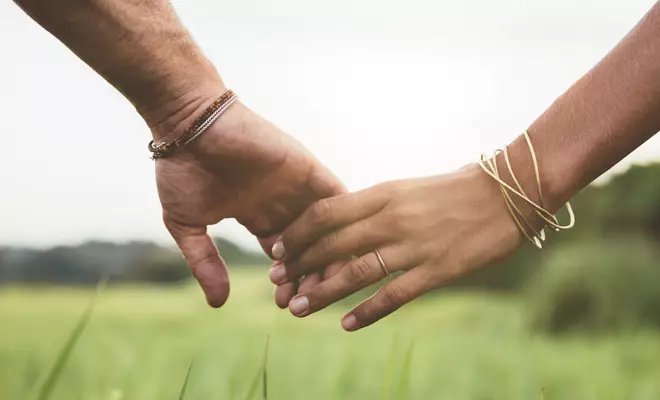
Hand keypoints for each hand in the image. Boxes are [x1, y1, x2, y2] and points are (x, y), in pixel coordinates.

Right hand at [153, 87, 344, 306]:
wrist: (188, 125)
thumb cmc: (182, 168)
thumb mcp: (186, 224)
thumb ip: (205, 262)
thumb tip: (219, 304)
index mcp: (257, 215)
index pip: (284, 257)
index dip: (288, 282)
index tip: (286, 305)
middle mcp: (282, 203)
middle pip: (309, 248)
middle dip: (308, 278)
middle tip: (306, 303)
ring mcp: (297, 186)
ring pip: (327, 229)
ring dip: (327, 257)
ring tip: (321, 286)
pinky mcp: (308, 168)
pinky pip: (336, 198)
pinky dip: (342, 222)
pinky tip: (344, 249)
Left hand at [270, 164, 523, 330]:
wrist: (507, 192)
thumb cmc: (455, 188)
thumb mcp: (406, 188)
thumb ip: (374, 206)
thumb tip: (341, 224)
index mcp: (382, 193)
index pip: (325, 213)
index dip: (296, 233)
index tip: (277, 248)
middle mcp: (391, 218)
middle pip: (332, 244)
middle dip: (299, 265)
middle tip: (277, 282)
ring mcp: (413, 245)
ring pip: (356, 273)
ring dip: (324, 292)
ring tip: (299, 308)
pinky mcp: (436, 269)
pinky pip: (394, 295)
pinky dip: (368, 312)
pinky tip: (348, 325)